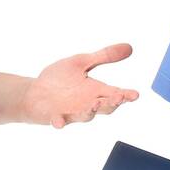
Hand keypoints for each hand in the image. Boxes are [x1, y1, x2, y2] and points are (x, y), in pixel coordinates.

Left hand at [22, 43, 139, 127]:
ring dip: (89, 112)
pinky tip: (58, 121)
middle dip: (112, 103)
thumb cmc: (59, 79)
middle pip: (104, 107)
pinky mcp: (56, 117)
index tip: (135, 94)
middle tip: (119, 97)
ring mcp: (72, 112)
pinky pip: (59, 121)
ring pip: (85, 116)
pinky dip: (59, 121)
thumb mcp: (82, 62)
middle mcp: (87, 103)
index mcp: (95, 91)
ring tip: (93, 106)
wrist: (34, 91)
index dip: (126, 95)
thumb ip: (103, 56)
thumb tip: (129, 47)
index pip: (115, 94)